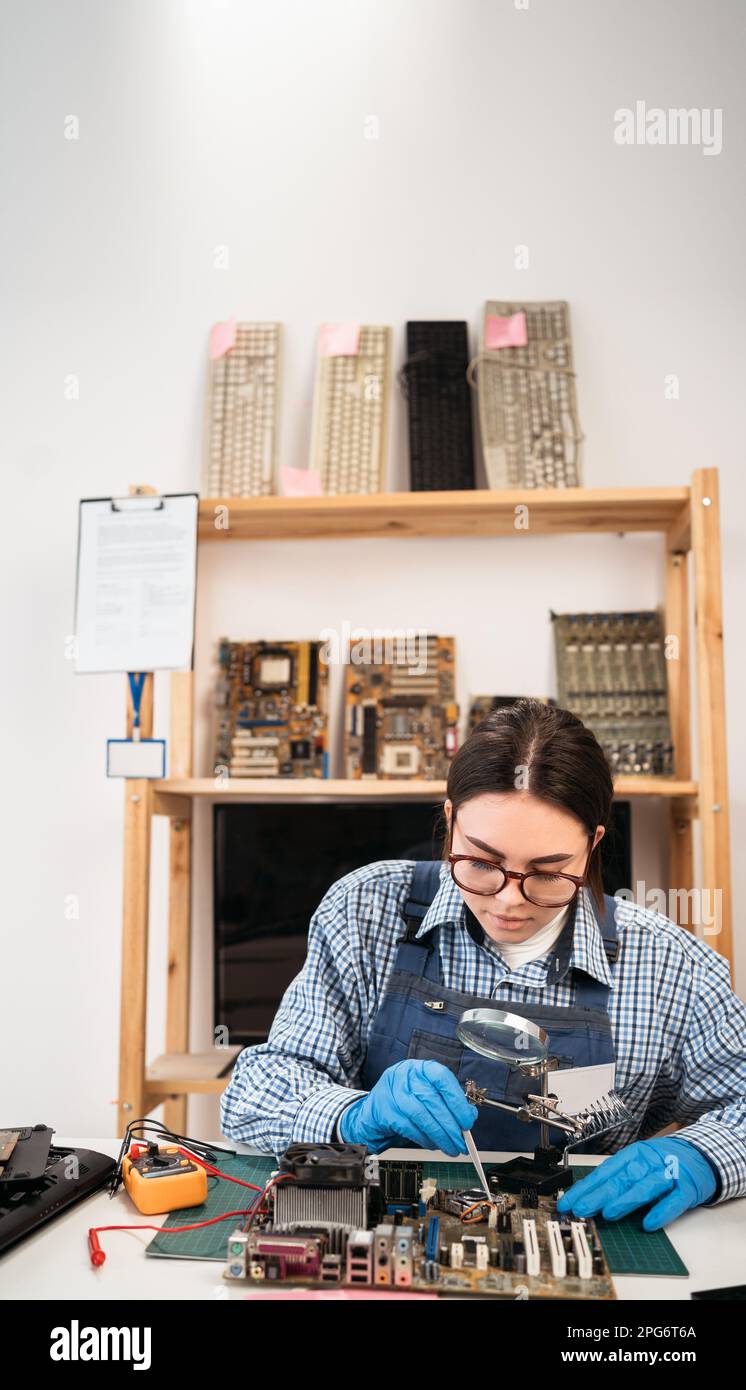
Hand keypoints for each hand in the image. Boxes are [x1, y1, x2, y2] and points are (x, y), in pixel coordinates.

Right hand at [338, 1059, 478, 1155]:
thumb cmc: (407, 1101)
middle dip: (451, 1125)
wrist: (376, 1111)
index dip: (457, 1100)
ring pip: (421, 1116)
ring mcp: (393, 1092)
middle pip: (432, 1100)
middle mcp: (405, 1075)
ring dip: (440, 1136)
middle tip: (462, 1142)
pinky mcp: (385, 1111)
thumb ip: (448, 1101)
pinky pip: (409, 1128)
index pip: (442, 1078)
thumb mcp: (428, 1094)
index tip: (467, 1120)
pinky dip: (424, 1139)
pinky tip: (433, 1144)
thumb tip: (469, 1116)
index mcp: (420, 1068)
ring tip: (451, 1147)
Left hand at [556, 1137, 718, 1230]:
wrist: (701, 1155)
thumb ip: (618, 1181)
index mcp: (633, 1156)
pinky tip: (649, 1223)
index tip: (567, 1203)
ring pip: (645, 1187)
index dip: (585, 1188)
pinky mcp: (686, 1190)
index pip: (604, 1173)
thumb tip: (587, 1199)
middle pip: (621, 1179)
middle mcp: (648, 1163)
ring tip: (608, 1213)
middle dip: (598, 1194)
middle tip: (580, 1208)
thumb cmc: (664, 1163)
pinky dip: (661, 1212)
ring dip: (626, 1200)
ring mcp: (668, 1175)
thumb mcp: (639, 1165)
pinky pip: (673, 1202)